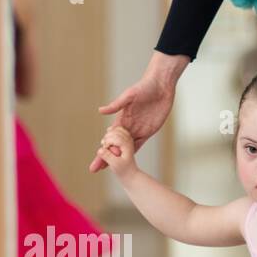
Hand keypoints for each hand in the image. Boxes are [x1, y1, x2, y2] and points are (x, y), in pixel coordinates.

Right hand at [89, 51, 187, 172]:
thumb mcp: (129, 95)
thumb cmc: (144, 87)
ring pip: (125, 148)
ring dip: (117, 158)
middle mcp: (128, 126)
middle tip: (95, 169)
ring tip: (108, 170)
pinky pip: (139, 145)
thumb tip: (100, 111)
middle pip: (114, 146)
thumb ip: (116, 105)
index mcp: (121, 119)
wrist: (161, 86)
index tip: (96, 158)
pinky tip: (126, 162)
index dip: (102, 149)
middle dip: (105, 157)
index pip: (109, 138)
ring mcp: (138, 130)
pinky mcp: (149, 131)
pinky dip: (132, 153)